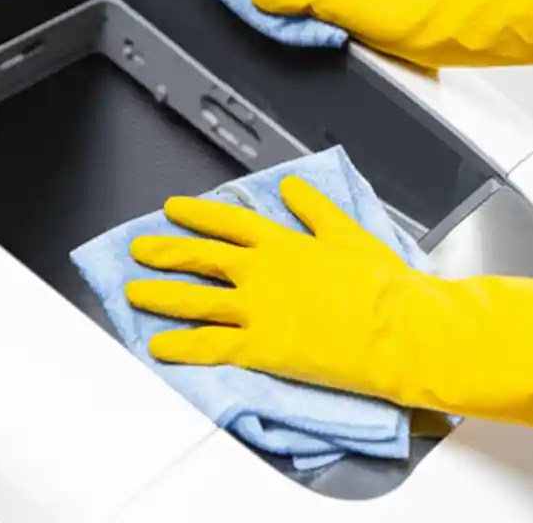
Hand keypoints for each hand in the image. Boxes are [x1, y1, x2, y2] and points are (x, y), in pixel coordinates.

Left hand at [127, 175, 532, 429]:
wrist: (400, 328)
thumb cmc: (383, 285)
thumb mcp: (349, 233)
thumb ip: (314, 209)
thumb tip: (291, 186)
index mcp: (283, 242)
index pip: (228, 221)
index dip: (196, 214)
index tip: (173, 210)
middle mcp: (261, 271)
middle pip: (200, 257)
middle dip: (164, 251)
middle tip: (139, 249)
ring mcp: (256, 309)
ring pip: (194, 299)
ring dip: (159, 295)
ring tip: (133, 293)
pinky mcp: (259, 347)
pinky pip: (208, 346)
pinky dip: (179, 345)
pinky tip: (157, 346)